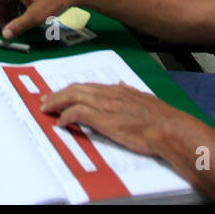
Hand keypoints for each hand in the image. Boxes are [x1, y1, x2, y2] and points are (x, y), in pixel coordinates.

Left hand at [40, 82, 188, 157]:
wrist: (168, 128)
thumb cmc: (161, 119)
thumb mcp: (144, 99)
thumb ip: (130, 92)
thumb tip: (122, 86)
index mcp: (118, 90)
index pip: (88, 87)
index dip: (72, 90)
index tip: (61, 94)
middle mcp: (109, 94)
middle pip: (76, 89)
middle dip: (58, 94)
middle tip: (46, 100)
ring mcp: (105, 105)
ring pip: (72, 97)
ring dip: (57, 103)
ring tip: (47, 109)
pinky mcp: (103, 118)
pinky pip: (77, 113)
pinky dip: (65, 116)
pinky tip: (60, 122)